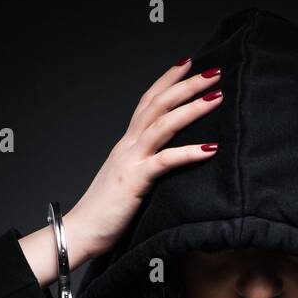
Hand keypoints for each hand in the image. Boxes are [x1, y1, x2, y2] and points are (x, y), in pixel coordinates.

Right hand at [20, 58, 222, 285]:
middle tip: (214, 71)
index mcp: (126, 144)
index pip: (148, 102)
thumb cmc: (106, 213)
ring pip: (163, 124)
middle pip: (158, 104)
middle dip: (187, 84)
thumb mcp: (129, 182)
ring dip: (192, 107)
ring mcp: (130, 161)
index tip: (188, 64)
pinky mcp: (135, 182)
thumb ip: (145, 167)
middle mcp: (127, 145)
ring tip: (216, 96)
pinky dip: (188, 152)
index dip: (168, 81)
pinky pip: (165, 161)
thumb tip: (166, 162)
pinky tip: (210, 148)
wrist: (80, 233)